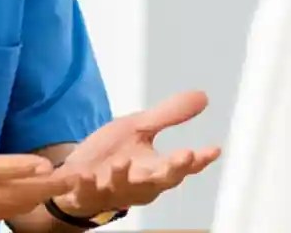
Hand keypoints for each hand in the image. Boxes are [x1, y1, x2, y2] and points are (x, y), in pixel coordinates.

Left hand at [52, 91, 221, 217]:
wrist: (76, 174)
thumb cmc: (114, 154)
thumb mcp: (139, 128)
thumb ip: (168, 116)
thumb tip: (203, 96)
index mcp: (155, 169)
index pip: (181, 166)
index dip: (199, 160)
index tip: (213, 149)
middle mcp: (139, 184)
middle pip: (160, 181)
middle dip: (172, 170)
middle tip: (186, 156)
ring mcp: (112, 190)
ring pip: (123, 188)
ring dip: (123, 176)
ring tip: (122, 163)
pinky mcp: (86, 193)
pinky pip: (86, 192)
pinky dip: (85, 185)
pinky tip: (84, 176)